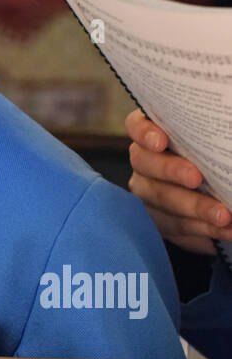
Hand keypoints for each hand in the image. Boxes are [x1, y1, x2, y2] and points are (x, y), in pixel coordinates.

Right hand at [125, 109, 231, 255]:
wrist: (217, 185)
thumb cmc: (214, 153)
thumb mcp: (210, 139)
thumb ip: (211, 134)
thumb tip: (227, 130)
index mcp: (154, 132)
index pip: (136, 126)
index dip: (144, 133)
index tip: (161, 142)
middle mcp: (144, 161)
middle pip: (146, 164)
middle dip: (172, 172)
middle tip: (198, 179)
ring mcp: (147, 192)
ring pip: (160, 201)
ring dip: (194, 210)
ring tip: (224, 217)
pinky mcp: (159, 220)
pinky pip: (175, 228)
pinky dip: (201, 231)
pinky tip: (223, 232)